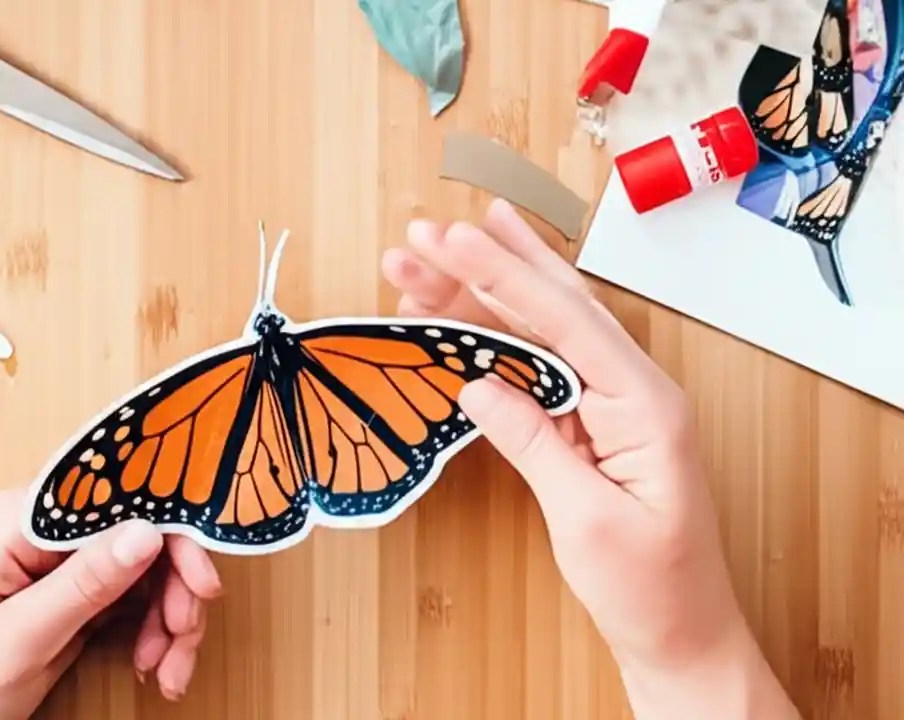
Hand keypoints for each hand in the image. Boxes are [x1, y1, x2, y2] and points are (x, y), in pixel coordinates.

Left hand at [0, 488, 220, 719]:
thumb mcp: (17, 638)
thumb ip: (83, 583)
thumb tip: (146, 531)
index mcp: (16, 520)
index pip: (114, 497)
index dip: (168, 534)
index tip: (199, 582)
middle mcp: (40, 530)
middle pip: (138, 534)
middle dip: (173, 587)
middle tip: (184, 635)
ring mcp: (55, 563)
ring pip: (144, 569)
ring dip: (168, 617)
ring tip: (168, 668)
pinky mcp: (67, 596)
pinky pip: (131, 597)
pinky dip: (153, 630)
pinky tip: (154, 664)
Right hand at [382, 200, 798, 719]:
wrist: (683, 635)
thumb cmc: (651, 588)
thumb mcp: (587, 519)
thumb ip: (534, 442)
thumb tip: (477, 385)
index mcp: (645, 405)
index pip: (567, 322)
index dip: (505, 275)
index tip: (455, 237)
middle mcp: (633, 389)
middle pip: (554, 308)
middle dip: (488, 264)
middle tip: (425, 232)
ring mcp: (613, 402)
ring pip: (543, 329)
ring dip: (484, 291)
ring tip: (426, 254)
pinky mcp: (592, 421)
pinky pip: (540, 365)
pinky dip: (497, 334)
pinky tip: (468, 305)